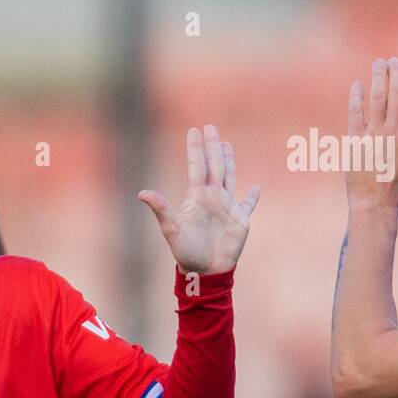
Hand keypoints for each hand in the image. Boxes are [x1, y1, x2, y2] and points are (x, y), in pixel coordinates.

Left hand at [139, 125, 259, 275]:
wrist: (204, 270)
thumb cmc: (186, 251)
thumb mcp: (171, 229)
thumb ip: (160, 209)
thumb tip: (142, 193)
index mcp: (197, 196)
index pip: (197, 166)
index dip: (196, 149)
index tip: (195, 130)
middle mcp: (212, 197)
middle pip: (213, 165)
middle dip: (212, 147)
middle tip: (210, 127)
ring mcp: (226, 207)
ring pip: (229, 177)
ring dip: (229, 161)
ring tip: (227, 145)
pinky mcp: (240, 219)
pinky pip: (247, 205)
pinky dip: (252, 197)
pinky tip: (254, 188)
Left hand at [346, 57, 397, 211]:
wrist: (374, 206)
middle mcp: (393, 132)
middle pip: (396, 94)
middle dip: (396, 73)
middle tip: (394, 60)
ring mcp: (373, 135)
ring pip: (376, 99)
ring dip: (378, 78)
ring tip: (378, 63)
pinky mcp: (355, 141)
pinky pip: (355, 114)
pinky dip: (356, 98)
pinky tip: (356, 85)